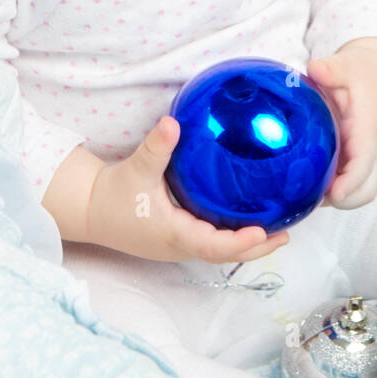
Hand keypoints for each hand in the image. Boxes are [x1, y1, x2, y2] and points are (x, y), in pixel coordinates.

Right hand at [85, 115, 290, 262]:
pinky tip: (246, 219)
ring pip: (219, 250)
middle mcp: (180, 246)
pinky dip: (232, 235)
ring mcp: (179, 245)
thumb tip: (172, 123)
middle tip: (286, 235)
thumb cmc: (112, 195)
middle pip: (225, 254)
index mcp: (174, 234)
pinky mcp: (177, 238)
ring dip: (247, 243)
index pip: (214, 246)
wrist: (90, 209)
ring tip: (275, 229)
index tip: (263, 232)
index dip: (240, 242)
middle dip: (256, 247)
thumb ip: (156, 148)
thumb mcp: (136, 169)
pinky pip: (211, 241)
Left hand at [306, 37, 376, 210]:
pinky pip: (346, 180)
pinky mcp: (353, 155)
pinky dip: (329, 186)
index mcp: (367, 132)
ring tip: (302, 189)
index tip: (332, 193)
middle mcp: (367, 149)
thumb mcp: (348, 65)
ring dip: (334, 196)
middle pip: (365, 189)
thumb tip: (314, 68)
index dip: (350, 183)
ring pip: (357, 190)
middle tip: (309, 194)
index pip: (364, 165)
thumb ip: (332, 68)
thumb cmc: (363, 71)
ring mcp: (361, 155)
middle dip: (343, 199)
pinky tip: (301, 177)